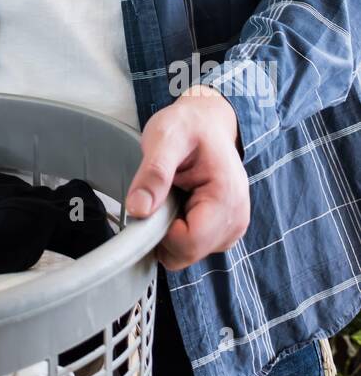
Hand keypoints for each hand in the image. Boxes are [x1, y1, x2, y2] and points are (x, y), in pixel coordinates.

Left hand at [124, 85, 249, 270]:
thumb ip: (153, 174)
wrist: (208, 122)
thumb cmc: (189, 126)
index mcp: (226, 197)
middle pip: (187, 253)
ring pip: (188, 254)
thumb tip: (138, 210)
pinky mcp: (224, 230)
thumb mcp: (165, 138)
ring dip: (171, 231)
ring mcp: (232, 227)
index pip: (189, 243)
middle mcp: (236, 219)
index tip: (152, 203)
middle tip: (161, 195)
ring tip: (172, 195)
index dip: (160, 232)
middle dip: (164, 231)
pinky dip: (179, 231)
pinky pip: (192, 247)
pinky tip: (180, 203)